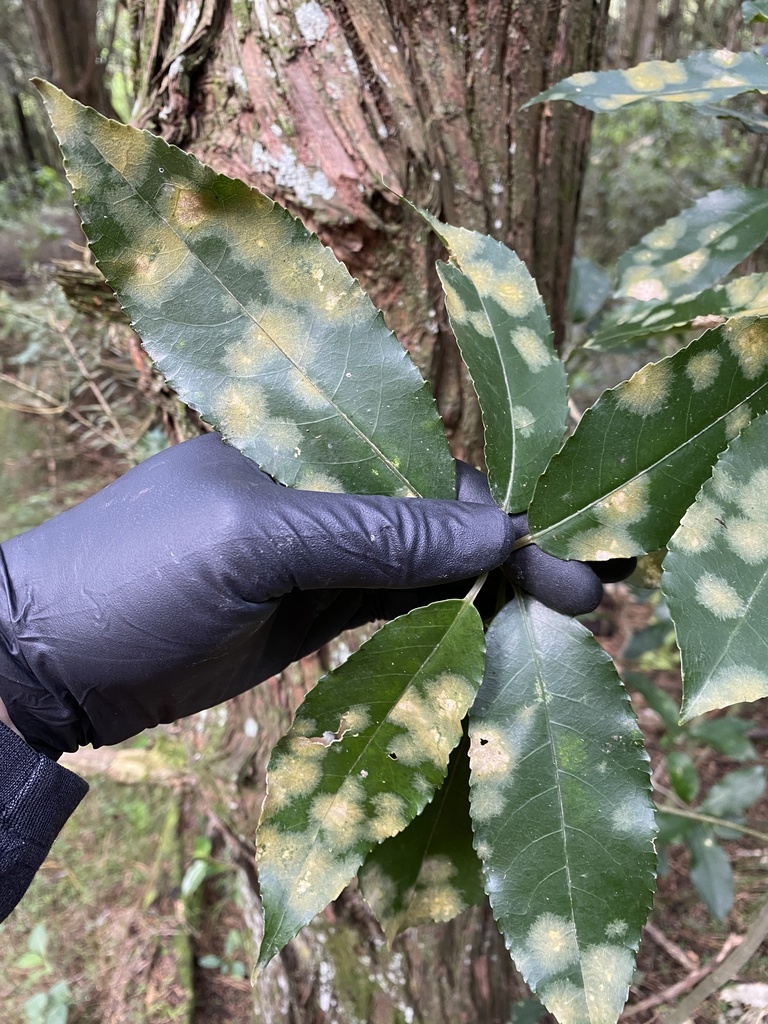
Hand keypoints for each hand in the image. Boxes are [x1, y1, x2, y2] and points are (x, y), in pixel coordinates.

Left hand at [0, 434, 627, 757]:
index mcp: (301, 446)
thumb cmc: (133, 577)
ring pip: (419, 572)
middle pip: (430, 519)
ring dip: (485, 595)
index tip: (559, 549)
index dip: (492, 506)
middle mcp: (316, 496)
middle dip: (506, 554)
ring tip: (561, 623)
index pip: (420, 466)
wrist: (43, 665)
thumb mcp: (255, 542)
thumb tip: (494, 526)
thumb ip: (373, 534)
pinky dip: (441, 628)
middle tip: (589, 598)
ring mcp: (314, 562)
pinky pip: (390, 618)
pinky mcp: (307, 618)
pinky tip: (493, 641)